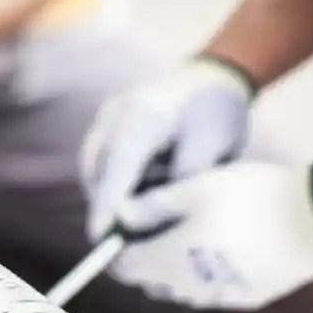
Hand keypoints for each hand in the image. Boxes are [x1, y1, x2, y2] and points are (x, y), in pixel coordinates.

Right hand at [80, 57, 254, 239]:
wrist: (212, 76)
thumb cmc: (216, 114)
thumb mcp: (211, 151)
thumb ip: (176, 184)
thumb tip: (137, 216)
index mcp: (146, 116)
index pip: (118, 168)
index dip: (106, 205)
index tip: (99, 237)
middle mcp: (117, 113)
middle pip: (100, 170)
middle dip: (109, 203)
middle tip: (127, 235)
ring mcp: (107, 116)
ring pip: (96, 167)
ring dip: (114, 190)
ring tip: (146, 201)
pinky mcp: (105, 123)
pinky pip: (100, 159)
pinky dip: (115, 180)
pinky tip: (140, 185)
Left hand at [110, 162, 312, 309]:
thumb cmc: (251, 195)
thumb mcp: (194, 188)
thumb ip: (151, 204)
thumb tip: (120, 215)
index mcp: (169, 260)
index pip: (124, 266)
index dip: (117, 250)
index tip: (121, 231)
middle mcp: (190, 288)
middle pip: (151, 280)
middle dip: (145, 258)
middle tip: (152, 228)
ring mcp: (220, 296)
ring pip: (182, 288)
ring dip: (174, 268)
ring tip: (186, 234)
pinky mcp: (247, 297)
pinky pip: (212, 290)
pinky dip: (204, 274)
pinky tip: (218, 247)